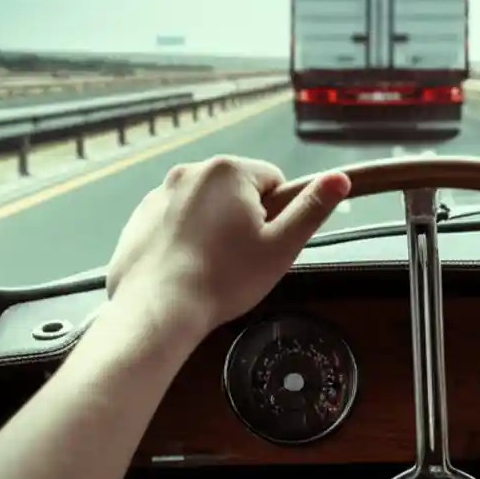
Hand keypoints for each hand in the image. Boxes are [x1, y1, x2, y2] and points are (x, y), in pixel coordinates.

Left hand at [106, 155, 350, 339]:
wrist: (159, 308)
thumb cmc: (225, 278)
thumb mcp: (282, 246)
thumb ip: (312, 208)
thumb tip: (341, 178)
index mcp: (229, 170)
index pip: (272, 181)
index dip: (276, 214)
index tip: (265, 244)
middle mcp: (191, 170)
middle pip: (236, 190)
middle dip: (243, 218)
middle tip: (241, 258)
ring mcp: (159, 193)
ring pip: (204, 205)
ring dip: (213, 226)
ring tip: (211, 266)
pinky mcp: (138, 217)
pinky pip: (174, 220)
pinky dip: (183, 237)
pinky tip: (185, 267)